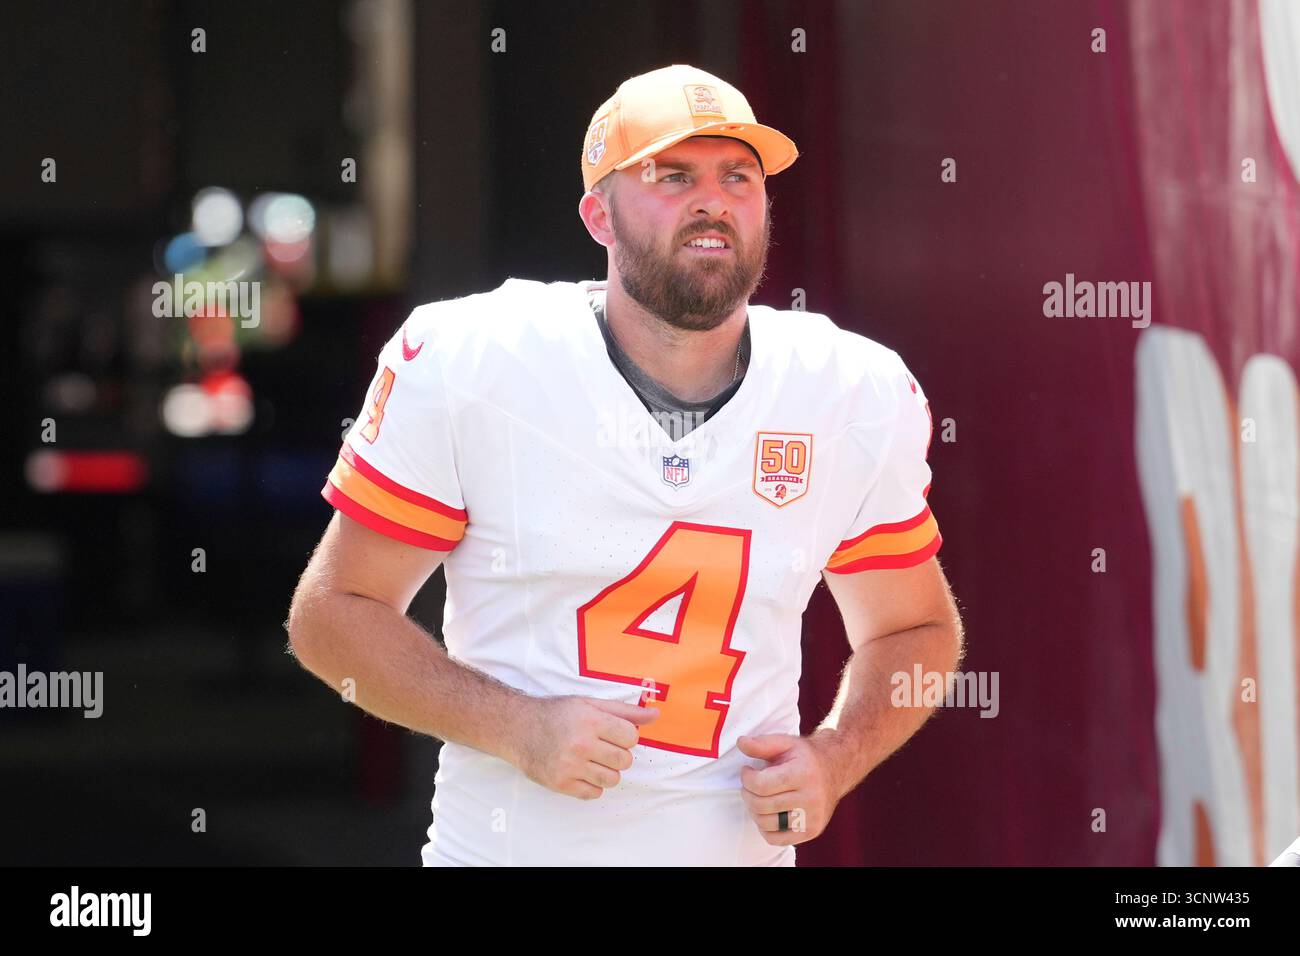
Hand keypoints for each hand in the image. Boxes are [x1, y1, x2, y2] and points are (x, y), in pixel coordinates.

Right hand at [512, 695, 658, 799]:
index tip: (611, 734)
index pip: (632, 737)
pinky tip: (580, 771)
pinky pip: (594, 793)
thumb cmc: (557, 714)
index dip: (625, 736)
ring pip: (612, 780)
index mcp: (591, 721)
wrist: (519, 728)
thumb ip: (624, 711)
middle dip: (618, 755)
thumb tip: (655, 716)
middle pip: (625, 761)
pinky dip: (591, 785)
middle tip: (601, 747)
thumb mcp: (589, 704)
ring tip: (590, 760)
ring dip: (606, 771)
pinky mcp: (561, 783)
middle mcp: (581, 744)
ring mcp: (570, 766)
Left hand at [737, 732, 842, 844]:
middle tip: (749, 785)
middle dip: (747, 794)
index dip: (746, 778)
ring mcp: (813, 817)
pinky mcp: (812, 831)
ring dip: (754, 811)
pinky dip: (765, 828)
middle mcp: (811, 797)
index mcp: (804, 773)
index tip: (747, 771)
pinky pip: (777, 839)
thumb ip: (761, 743)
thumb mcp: (785, 743)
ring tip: (757, 798)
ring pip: (766, 824)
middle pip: (762, 805)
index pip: (762, 785)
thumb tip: (741, 742)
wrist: (835, 770)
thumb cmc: (805, 757)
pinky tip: (767, 813)